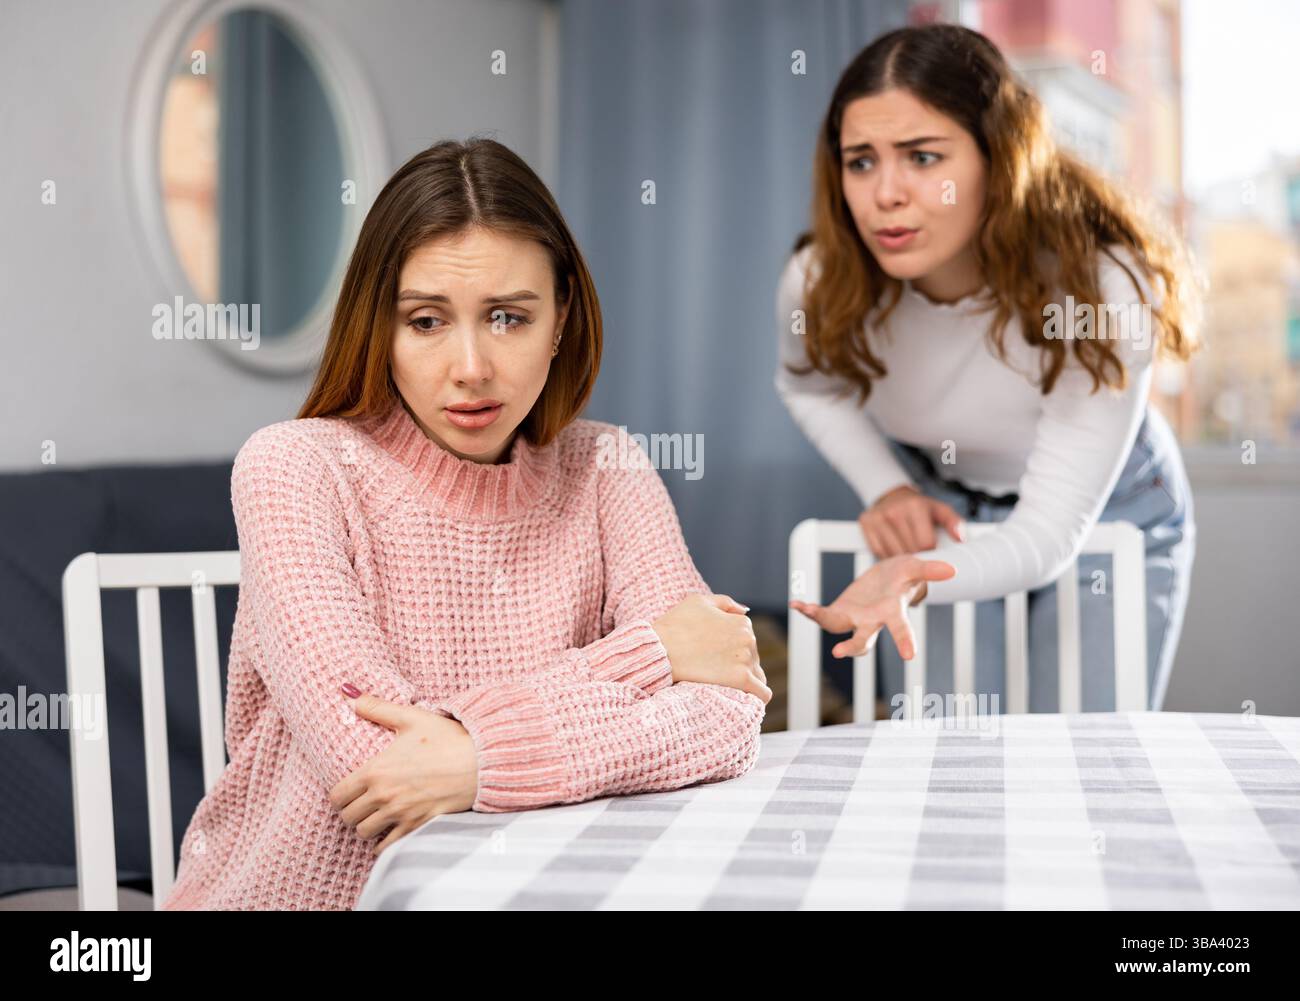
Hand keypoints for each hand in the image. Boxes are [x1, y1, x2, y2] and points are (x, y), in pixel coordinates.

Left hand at [328, 694, 477, 855]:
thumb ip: (378, 708)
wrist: (481, 761)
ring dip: (366, 826)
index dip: (339, 795)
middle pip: (348, 817)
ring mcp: (400, 814)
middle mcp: (383, 796)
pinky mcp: (417, 826)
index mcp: (375, 770)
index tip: (348, 792)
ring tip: (374, 817)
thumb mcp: (412, 717)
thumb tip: (349, 694)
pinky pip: (387, 846)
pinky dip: (383, 843)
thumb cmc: (447, 737)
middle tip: (361, 804)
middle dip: (351, 811)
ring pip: (364, 833)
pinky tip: (389, 831)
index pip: (337, 796)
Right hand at [651, 593, 771, 703]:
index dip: (730, 647)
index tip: (714, 654)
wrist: (659, 649)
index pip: (746, 639)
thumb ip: (726, 603)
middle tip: (713, 669)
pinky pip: (762, 693)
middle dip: (737, 663)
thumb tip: (746, 610)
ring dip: (746, 680)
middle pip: (752, 657)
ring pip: (757, 675)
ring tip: (725, 685)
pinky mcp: (741, 679)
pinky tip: (746, 699)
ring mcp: (746, 659)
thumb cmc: (675, 624)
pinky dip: (758, 697)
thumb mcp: (699, 601)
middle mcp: (748, 639)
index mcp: (742, 622)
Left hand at [788, 555, 955, 659]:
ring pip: (836, 628)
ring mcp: (854, 619)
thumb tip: (952, 569)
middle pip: (863, 640)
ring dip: (820, 619)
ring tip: (806, 608)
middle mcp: (872, 622)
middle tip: (839, 652)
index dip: (905, 641)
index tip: (911, 656)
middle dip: (853, 647)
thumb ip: (929, 569)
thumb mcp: (915, 568)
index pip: (901, 628)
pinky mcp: (839, 611)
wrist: (888, 577)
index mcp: (893, 613)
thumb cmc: (903, 575)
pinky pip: (821, 614)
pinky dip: (808, 610)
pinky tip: (796, 604)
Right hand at [859, 484, 964, 557]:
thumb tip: (961, 538)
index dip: (930, 552)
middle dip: (916, 555)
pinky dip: (887, 555)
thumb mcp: (939, 510)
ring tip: (907, 550)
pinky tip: (894, 548)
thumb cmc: (919, 507)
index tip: (931, 550)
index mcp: (915, 507)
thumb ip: (954, 523)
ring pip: (892, 555)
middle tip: (920, 551)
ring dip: (901, 558)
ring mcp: (878, 517)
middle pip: (909, 551)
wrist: (892, 495)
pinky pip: (878, 551)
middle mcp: (894, 511)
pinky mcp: (866, 523)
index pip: (925, 544)